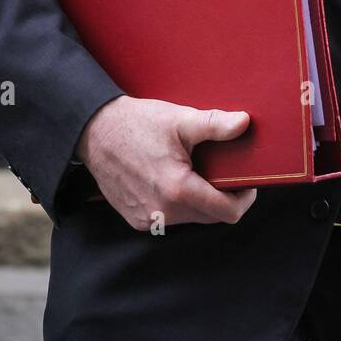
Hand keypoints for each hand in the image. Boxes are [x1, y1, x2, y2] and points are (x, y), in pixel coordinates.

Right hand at [74, 94, 256, 231]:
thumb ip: (216, 125)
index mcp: (178, 189)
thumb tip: (244, 123)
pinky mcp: (136, 220)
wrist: (94, 131)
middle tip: (222, 173)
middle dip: (222, 199)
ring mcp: (148, 219)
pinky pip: (169, 219)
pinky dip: (178, 205)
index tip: (246, 182)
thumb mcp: (180, 120)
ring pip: (190, 219)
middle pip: (210, 217)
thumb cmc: (137, 124)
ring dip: (199, 201)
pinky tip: (172, 181)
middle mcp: (163, 212)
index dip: (243, 198)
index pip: (227, 212)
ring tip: (196, 173)